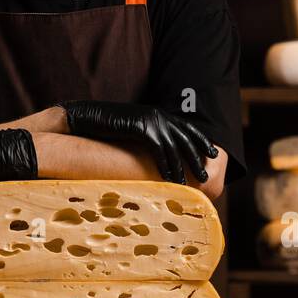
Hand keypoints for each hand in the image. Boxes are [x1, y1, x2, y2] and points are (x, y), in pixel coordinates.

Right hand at [60, 101, 217, 184]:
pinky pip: (159, 149)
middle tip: (206, 174)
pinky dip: (167, 165)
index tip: (212, 153)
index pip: (186, 127)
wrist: (85, 116)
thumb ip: (145, 135)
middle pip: (186, 138)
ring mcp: (150, 120)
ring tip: (192, 183)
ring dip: (184, 166)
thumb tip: (153, 151)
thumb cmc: (104, 125)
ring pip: (175, 146)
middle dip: (198, 157)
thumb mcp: (131, 128)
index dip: (200, 140)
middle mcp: (158, 115)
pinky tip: (172, 178)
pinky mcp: (141, 127)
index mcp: (157, 114)